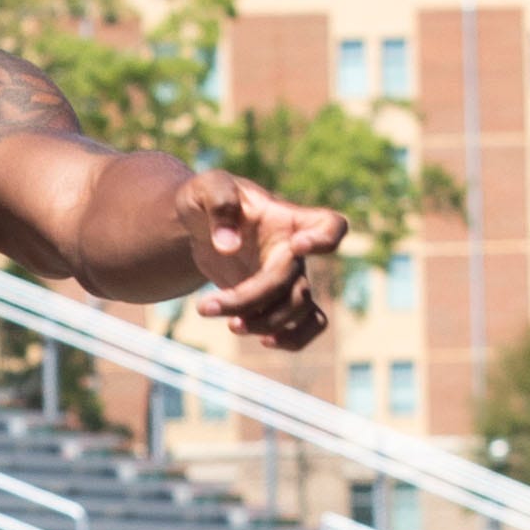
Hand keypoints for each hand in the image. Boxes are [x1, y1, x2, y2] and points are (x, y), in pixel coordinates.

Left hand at [179, 174, 344, 354]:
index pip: (330, 225)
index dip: (325, 238)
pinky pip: (306, 326)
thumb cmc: (207, 199)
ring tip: (229, 325)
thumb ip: (219, 206)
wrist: (199, 223)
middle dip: (251, 300)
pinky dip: (292, 339)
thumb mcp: (204, 188)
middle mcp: (296, 251)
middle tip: (206, 307)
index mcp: (287, 219)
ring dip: (264, 324)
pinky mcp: (277, 299)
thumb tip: (228, 246)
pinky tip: (263, 340)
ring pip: (298, 310)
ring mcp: (290, 277)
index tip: (297, 245)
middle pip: (295, 284)